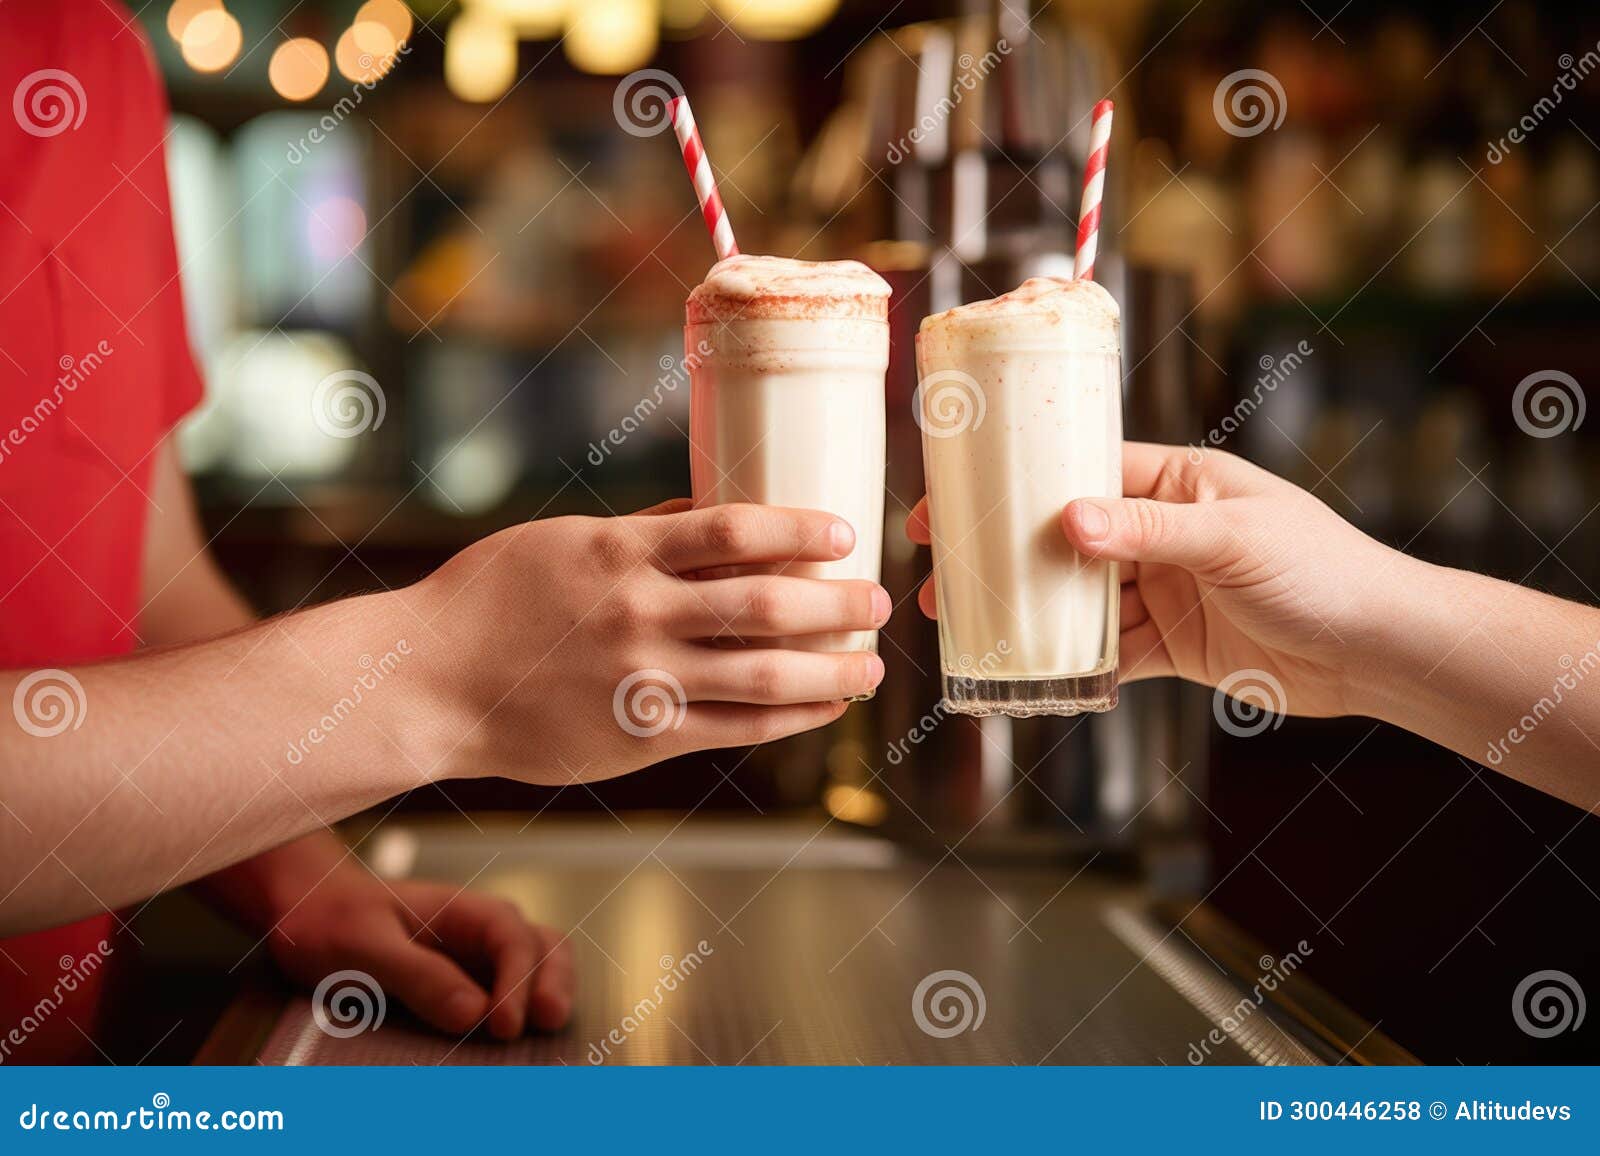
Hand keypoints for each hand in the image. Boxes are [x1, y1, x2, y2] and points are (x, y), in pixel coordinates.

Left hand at [266, 867, 572, 1038]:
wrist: (310, 914)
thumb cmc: (332, 920)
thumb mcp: (364, 945)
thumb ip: (417, 974)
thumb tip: (474, 1012)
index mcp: (464, 910)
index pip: (512, 939)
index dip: (518, 981)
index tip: (505, 1025)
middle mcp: (483, 930)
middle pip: (544, 947)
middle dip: (555, 983)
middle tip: (549, 1021)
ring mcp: (481, 955)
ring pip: (541, 965)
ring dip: (550, 992)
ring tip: (548, 1027)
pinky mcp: (471, 981)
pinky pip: (515, 990)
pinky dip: (529, 1008)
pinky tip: (524, 1035)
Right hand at [409, 500, 889, 784]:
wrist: (428, 682)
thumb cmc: (489, 600)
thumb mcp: (562, 541)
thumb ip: (641, 531)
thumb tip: (714, 506)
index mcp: (622, 555)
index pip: (736, 530)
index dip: (801, 528)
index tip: (845, 531)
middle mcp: (640, 615)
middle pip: (767, 603)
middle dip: (837, 602)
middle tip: (879, 600)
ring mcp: (643, 681)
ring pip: (764, 674)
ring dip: (831, 669)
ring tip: (870, 666)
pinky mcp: (640, 738)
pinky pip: (735, 729)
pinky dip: (789, 717)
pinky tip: (821, 705)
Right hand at [908, 442, 1408, 718]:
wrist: (1378, 651)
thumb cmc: (1323, 570)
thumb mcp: (1231, 539)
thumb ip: (1147, 531)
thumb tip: (1067, 520)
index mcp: (1180, 483)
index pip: (1085, 471)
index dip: (1019, 484)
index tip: (961, 496)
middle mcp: (1165, 532)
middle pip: (1067, 538)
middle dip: (1004, 553)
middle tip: (941, 566)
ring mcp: (1166, 589)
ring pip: (1079, 598)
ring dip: (1027, 610)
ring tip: (964, 620)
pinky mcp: (1174, 645)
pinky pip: (1108, 651)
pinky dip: (1072, 661)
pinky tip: (1028, 667)